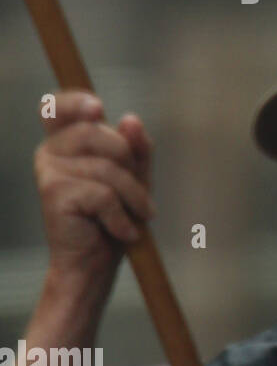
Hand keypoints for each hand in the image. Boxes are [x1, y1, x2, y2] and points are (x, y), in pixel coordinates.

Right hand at [33, 90, 154, 283]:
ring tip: (138, 216)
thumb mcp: (133, 176)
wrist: (93, 263)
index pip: (58, 108)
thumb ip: (135, 147)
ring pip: (108, 167)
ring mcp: (49, 171)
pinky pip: (104, 194)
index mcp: (65, 141)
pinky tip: (122, 230)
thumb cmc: (113, 216)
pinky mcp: (54, 193)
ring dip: (134, 197)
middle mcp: (50, 151)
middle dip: (130, 165)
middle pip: (100, 134)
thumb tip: (130, 119)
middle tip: (139, 196)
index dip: (75, 102)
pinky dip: (122, 216)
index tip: (97, 107)